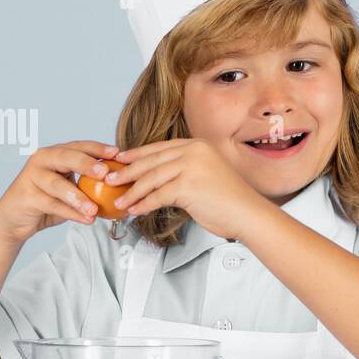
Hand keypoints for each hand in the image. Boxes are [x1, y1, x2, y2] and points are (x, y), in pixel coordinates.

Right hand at [0, 141, 118, 244]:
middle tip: (105, 173)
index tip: (117, 153)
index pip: (78, 146)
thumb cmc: (47, 201)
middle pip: (66, 158)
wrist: (15, 219)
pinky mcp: (26, 196)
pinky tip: (87, 219)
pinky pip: (52, 205)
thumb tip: (123, 183)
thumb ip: (88, 184)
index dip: (97, 148)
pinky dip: (71, 213)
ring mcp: (32, 177)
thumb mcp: (70, 189)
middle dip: (87, 163)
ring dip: (79, 197)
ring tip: (96, 209)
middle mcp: (42, 160)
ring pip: (58, 185)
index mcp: (55, 154)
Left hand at [108, 138, 266, 239]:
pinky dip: (143, 204)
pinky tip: (134, 210)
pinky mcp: (188, 185)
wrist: (248, 213)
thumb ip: (183, 171)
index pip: (159, 148)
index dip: (136, 155)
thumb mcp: (205, 175)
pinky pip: (158, 196)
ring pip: (151, 179)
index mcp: (197, 145)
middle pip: (151, 161)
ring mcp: (191, 166)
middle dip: (127, 172)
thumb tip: (156, 177)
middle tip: (109, 180)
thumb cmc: (230, 200)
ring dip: (131, 192)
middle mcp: (193, 151)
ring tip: (119, 201)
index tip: (120, 161)